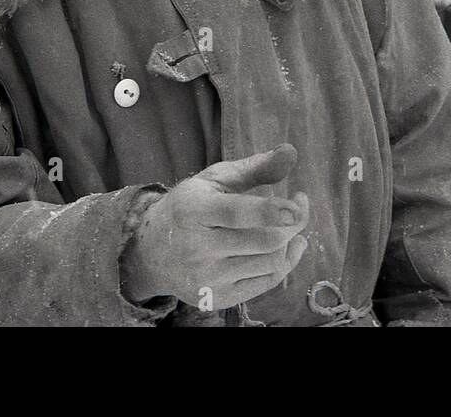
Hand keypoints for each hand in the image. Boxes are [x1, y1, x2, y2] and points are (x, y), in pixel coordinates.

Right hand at [121, 143, 309, 309]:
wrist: (151, 253)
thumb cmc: (191, 207)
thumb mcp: (214, 180)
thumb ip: (254, 167)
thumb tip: (290, 151)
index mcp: (193, 211)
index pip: (236, 213)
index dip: (269, 210)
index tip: (296, 207)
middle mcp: (196, 248)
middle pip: (264, 241)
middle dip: (292, 224)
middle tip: (298, 208)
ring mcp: (206, 278)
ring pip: (271, 263)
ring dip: (289, 242)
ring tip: (289, 226)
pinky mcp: (217, 299)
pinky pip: (267, 283)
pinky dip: (285, 263)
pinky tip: (288, 248)